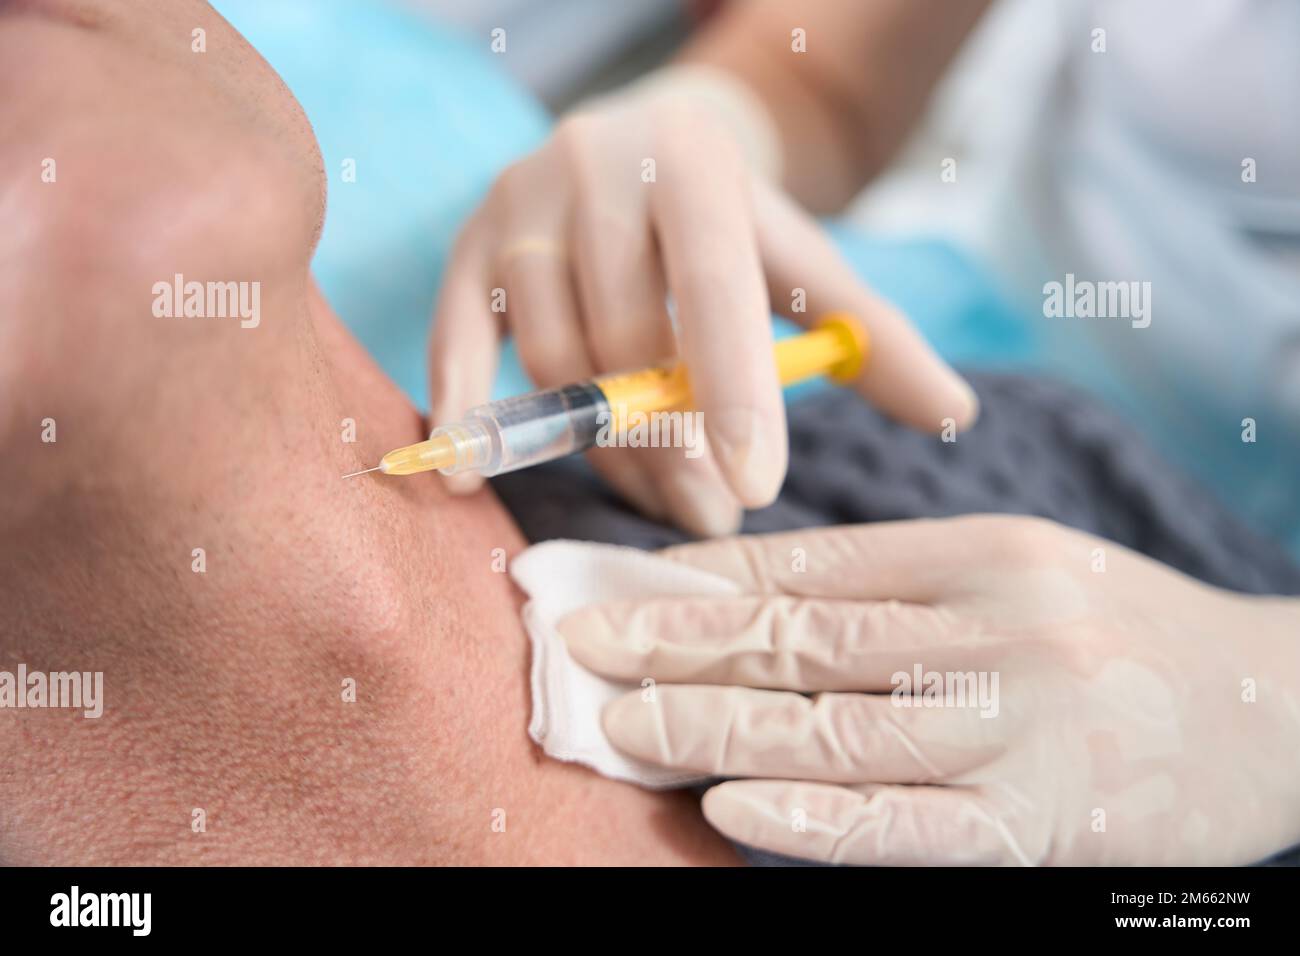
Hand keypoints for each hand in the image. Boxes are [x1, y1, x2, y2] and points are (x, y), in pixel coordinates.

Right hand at [428, 72, 976, 535]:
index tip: (755, 490)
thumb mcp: (805, 265)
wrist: (642, 147)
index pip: (714, 292)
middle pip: (627, 342)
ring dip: (605, 448)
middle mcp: (599, 166)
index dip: (733, 394)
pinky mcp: (469, 241)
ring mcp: (521, 201)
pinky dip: (467, 408)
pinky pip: (457, 337)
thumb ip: (872, 338)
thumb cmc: (734, 225)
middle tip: (712, 512)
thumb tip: (959, 414)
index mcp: (695, 165)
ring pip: (554, 358)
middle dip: (672, 445)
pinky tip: (473, 473)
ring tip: (658, 490)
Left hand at [556, 516, 1299, 863]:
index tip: (616, 587)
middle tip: (580, 645)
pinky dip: (813, 820)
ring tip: (622, 725)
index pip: (810, 565)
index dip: (700, 579)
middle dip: (679, 643)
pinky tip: (733, 807)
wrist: (1275, 708)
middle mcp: (996, 628)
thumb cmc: (1121, 632)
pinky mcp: (1042, 822)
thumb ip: (893, 582)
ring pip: (836, 727)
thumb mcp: (1018, 570)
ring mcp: (1019, 726)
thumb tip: (748, 597)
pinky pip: (907, 824)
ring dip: (714, 726)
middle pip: (806, 638)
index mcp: (983, 553)